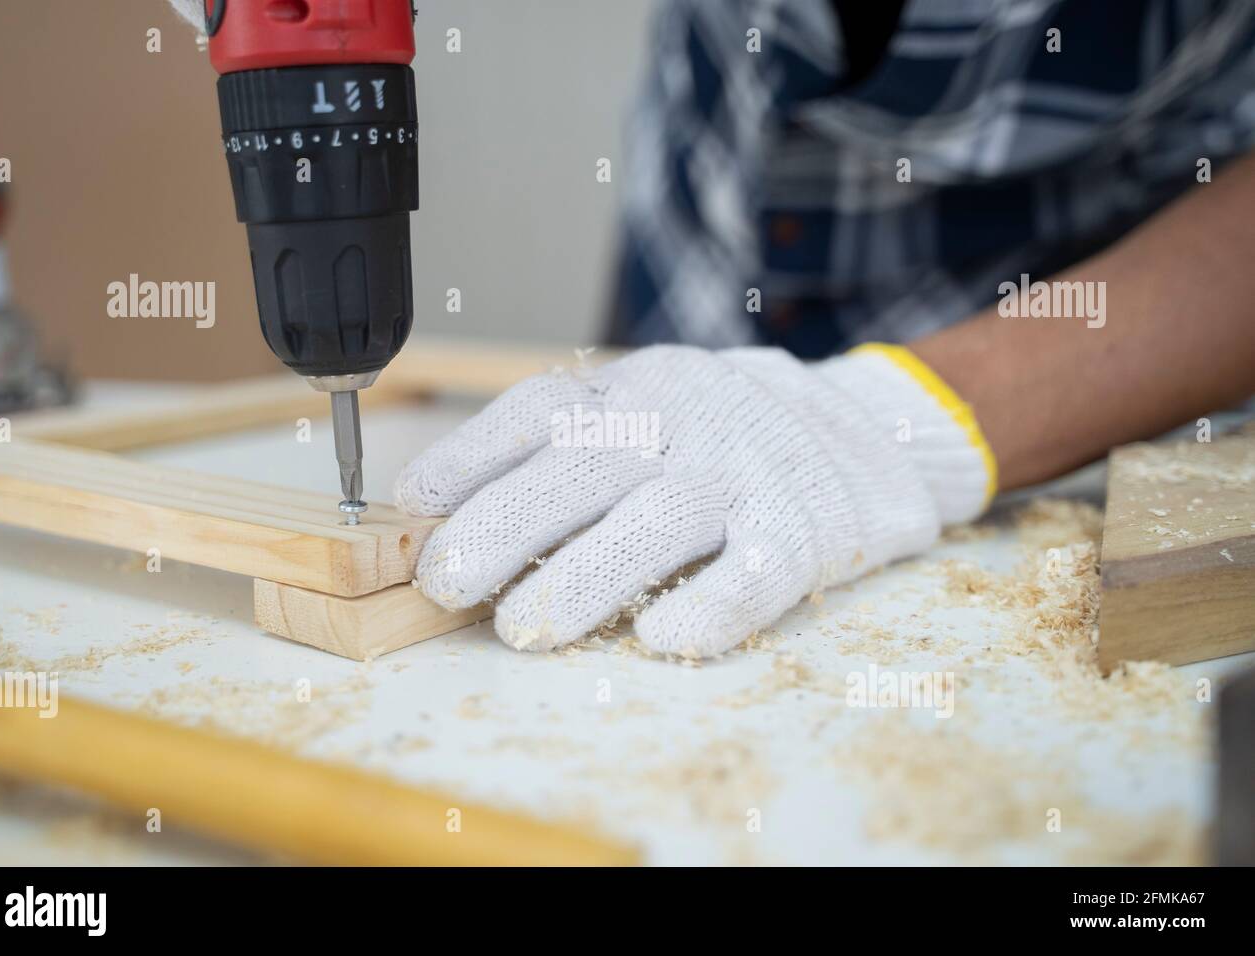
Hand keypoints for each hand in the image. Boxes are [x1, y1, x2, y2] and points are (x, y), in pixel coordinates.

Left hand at [396, 344, 991, 656]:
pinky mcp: (807, 533)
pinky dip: (709, 608)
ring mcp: (750, 474)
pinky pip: (754, 575)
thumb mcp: (652, 407)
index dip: (472, 454)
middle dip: (504, 526)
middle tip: (447, 584)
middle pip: (586, 467)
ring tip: (524, 629)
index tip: (415, 504)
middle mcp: (691, 420)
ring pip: (660, 521)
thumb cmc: (730, 431)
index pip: (543, 410)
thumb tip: (453, 515)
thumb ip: (574, 449)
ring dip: (585, 577)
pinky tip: (661, 639)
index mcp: (641, 385)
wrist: (876, 427)